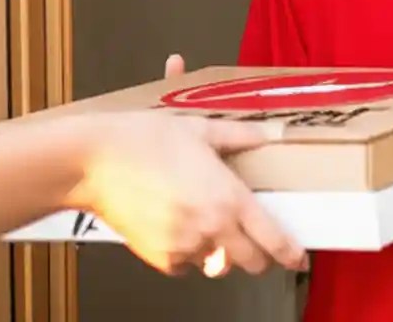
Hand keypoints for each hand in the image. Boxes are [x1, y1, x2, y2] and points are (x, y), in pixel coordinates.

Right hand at [65, 59, 306, 276]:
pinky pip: (185, 265)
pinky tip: (177, 225)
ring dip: (219, 251)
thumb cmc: (146, 139)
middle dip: (257, 256)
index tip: (299, 259)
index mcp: (230, 198)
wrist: (93, 161)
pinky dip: (188, 254)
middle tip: (253, 240)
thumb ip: (238, 136)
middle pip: (251, 262)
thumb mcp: (198, 128)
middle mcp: (213, 229)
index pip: (272, 239)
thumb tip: (267, 134)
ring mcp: (185, 247)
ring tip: (206, 223)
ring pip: (217, 263)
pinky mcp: (160, 258)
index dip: (290, 253)